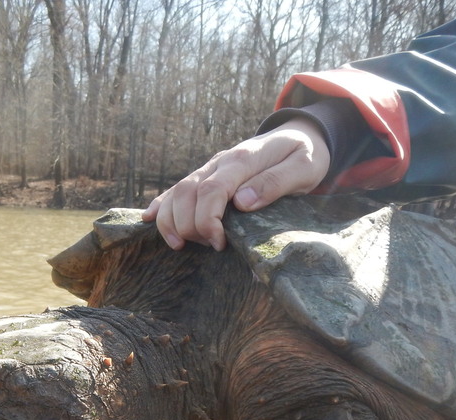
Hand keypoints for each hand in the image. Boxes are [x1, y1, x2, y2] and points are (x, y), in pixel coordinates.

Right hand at [142, 116, 330, 250]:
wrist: (301, 135)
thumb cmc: (306, 155)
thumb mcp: (304, 168)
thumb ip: (275, 182)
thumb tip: (242, 202)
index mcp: (243, 160)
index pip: (212, 190)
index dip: (208, 220)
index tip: (219, 243)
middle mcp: (221, 162)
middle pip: (188, 193)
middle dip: (190, 225)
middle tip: (209, 247)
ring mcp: (211, 167)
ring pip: (177, 191)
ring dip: (171, 219)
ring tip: (179, 244)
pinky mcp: (207, 174)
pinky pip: (177, 188)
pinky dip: (161, 204)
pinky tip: (149, 219)